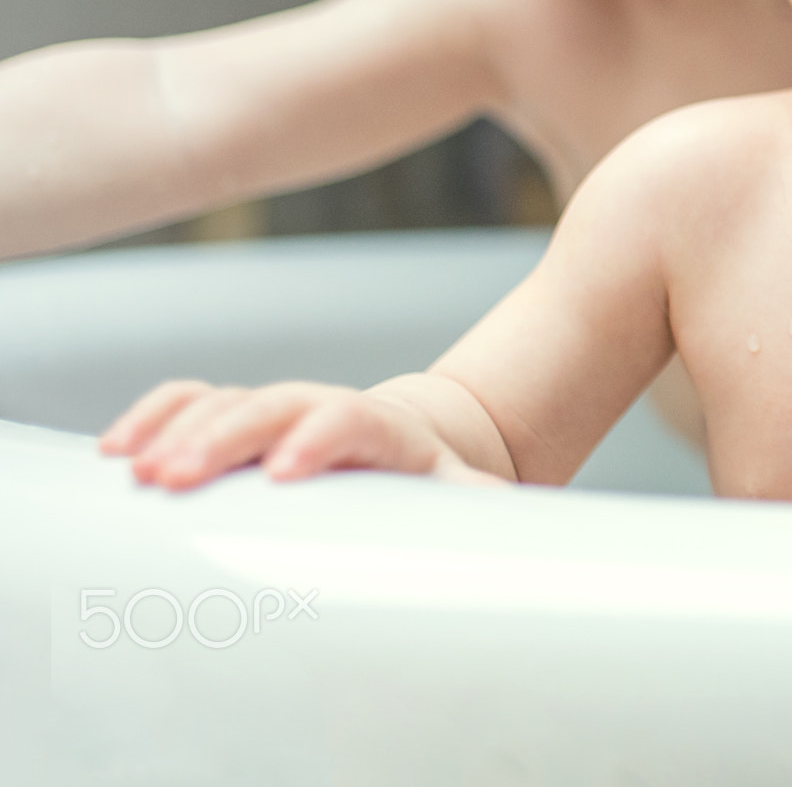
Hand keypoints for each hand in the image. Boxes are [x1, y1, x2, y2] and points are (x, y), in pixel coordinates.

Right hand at [100, 379, 498, 489]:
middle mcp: (326, 409)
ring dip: (178, 430)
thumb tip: (515, 548)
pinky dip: (156, 418)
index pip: (353, 419)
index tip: (282, 473)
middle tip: (178, 478)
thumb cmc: (437, 483)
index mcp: (389, 431)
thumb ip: (484, 518)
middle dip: (224, 437)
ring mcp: (282, 411)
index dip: (319, 438)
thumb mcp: (469, 498)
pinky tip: (117, 452)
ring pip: (228, 401)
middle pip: (275, 405)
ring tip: (135, 472)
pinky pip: (194, 404)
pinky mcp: (246, 421)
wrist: (421, 443)